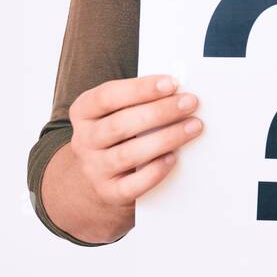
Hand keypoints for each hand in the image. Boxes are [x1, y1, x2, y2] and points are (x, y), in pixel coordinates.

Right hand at [55, 74, 204, 230]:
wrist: (96, 181)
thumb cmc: (116, 137)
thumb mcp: (115, 113)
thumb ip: (138, 101)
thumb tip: (176, 92)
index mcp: (83, 112)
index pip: (107, 96)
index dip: (140, 89)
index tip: (171, 83)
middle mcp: (84, 141)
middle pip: (120, 124)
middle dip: (160, 111)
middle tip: (189, 103)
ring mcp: (94, 169)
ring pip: (128, 154)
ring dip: (166, 138)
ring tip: (193, 127)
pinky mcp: (109, 193)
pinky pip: (133, 185)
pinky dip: (156, 171)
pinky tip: (174, 157)